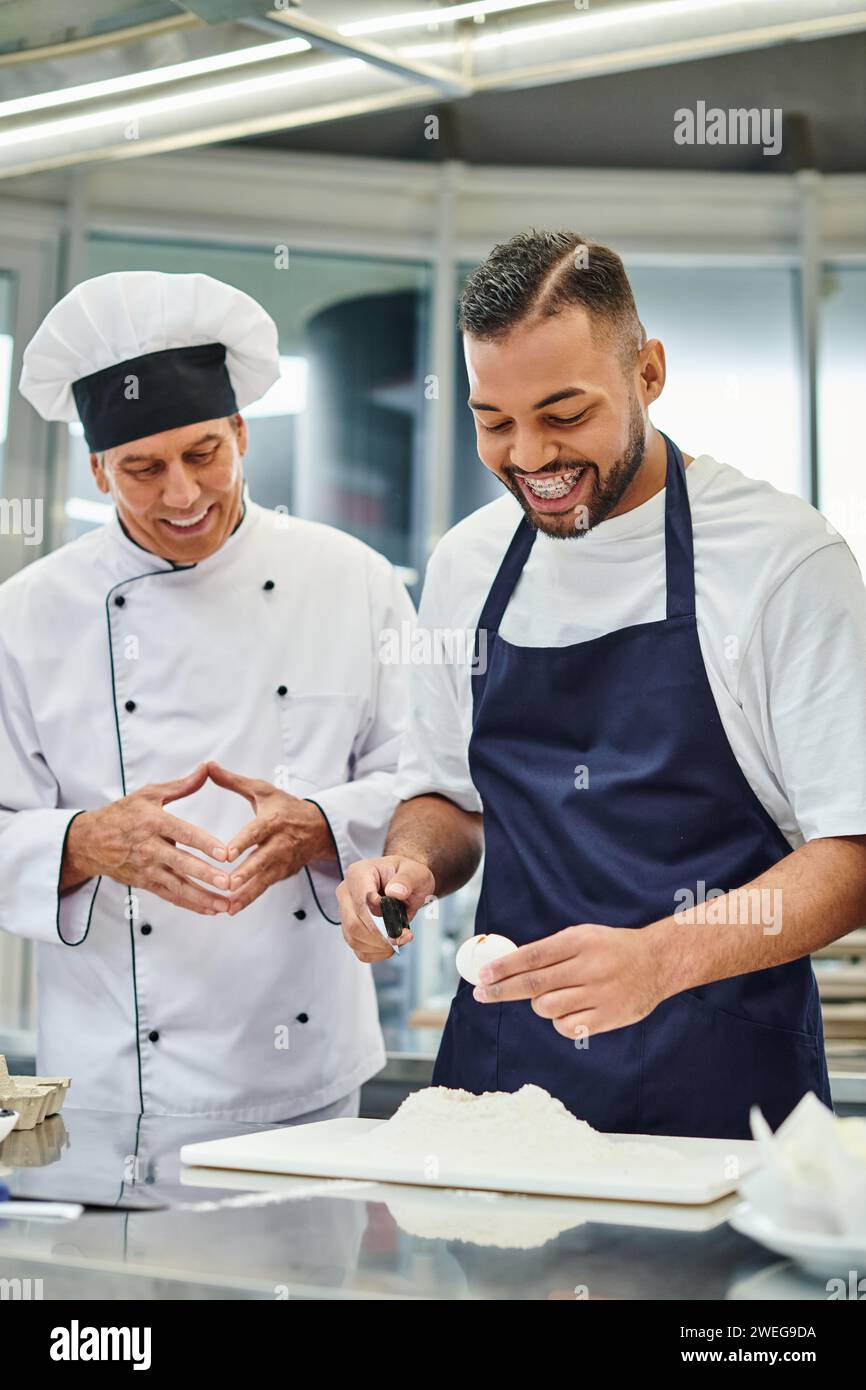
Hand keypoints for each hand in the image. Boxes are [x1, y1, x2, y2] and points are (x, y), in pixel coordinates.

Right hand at [62, 764, 229, 913]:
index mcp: (153, 822)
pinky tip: (211, 909)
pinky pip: (170, 896)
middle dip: (205, 875)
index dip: (204, 843)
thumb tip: (207, 769)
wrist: (89, 841)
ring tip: (225, 904)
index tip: (225, 852)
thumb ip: (181, 786)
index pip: (183, 833)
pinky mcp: (144, 883)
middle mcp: (149, 847)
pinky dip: (190, 904)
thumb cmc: (122, 814)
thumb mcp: (149, 794)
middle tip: (228, 882)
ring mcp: (146, 868)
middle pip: (181, 863)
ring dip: (203, 897)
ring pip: (177, 886)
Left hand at [208, 762, 334, 915]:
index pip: (256, 832)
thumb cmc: (286, 807)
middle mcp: (279, 843)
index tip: (226, 854)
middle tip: (229, 883)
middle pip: (262, 860)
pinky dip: (249, 899)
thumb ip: (233, 781)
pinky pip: (265, 888)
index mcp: (273, 820)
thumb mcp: (262, 790)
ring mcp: (282, 861)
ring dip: (246, 893)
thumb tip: (208, 766)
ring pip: (263, 880)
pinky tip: (232, 909)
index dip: (242, 843)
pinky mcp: (282, 874)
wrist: (319, 828)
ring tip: (228, 906)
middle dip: (246, 873)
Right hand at [336, 856, 433, 962]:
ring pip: (354, 939)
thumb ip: (407, 880)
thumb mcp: (415, 872)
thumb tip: (395, 892)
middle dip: (381, 936)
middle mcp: (347, 892)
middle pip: (354, 925)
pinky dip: (378, 953)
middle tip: (404, 936)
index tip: (399, 927)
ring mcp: (346, 912)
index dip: (380, 920)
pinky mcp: (351, 929)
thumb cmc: (408, 875)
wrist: (406, 884)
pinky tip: (392, 944)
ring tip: (401, 938)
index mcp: (358, 874)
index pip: (362, 903)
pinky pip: (359, 950)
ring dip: (380, 946)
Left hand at [471, 923, 665, 1037]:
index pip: (532, 956)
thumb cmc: (610, 948)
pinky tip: (570, 1009)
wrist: (657, 962)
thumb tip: (507, 966)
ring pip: (546, 1007)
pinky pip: (565, 1026)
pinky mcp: (608, 1017)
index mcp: (580, 941)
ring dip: (538, 1004)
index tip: (482, 974)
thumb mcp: (582, 935)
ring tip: (551, 995)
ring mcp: (599, 994)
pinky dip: (559, 1020)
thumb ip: (549, 951)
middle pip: (533, 983)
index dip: (504, 967)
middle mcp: (589, 967)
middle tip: (480, 993)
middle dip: (501, 990)